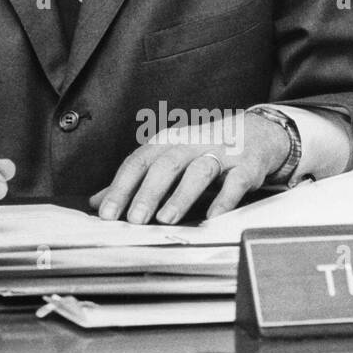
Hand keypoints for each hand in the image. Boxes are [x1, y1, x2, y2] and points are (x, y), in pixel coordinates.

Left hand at [89, 112, 290, 223]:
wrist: (255, 133)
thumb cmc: (203, 150)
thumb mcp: (167, 159)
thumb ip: (134, 181)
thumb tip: (97, 201)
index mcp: (167, 143)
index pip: (138, 162)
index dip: (121, 187)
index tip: (107, 213)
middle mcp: (191, 144)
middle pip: (165, 165)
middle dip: (148, 192)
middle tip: (133, 219)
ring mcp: (220, 153)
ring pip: (198, 171)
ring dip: (181, 195)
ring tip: (166, 219)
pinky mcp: (246, 165)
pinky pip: (236, 181)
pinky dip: (224, 199)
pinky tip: (212, 216)